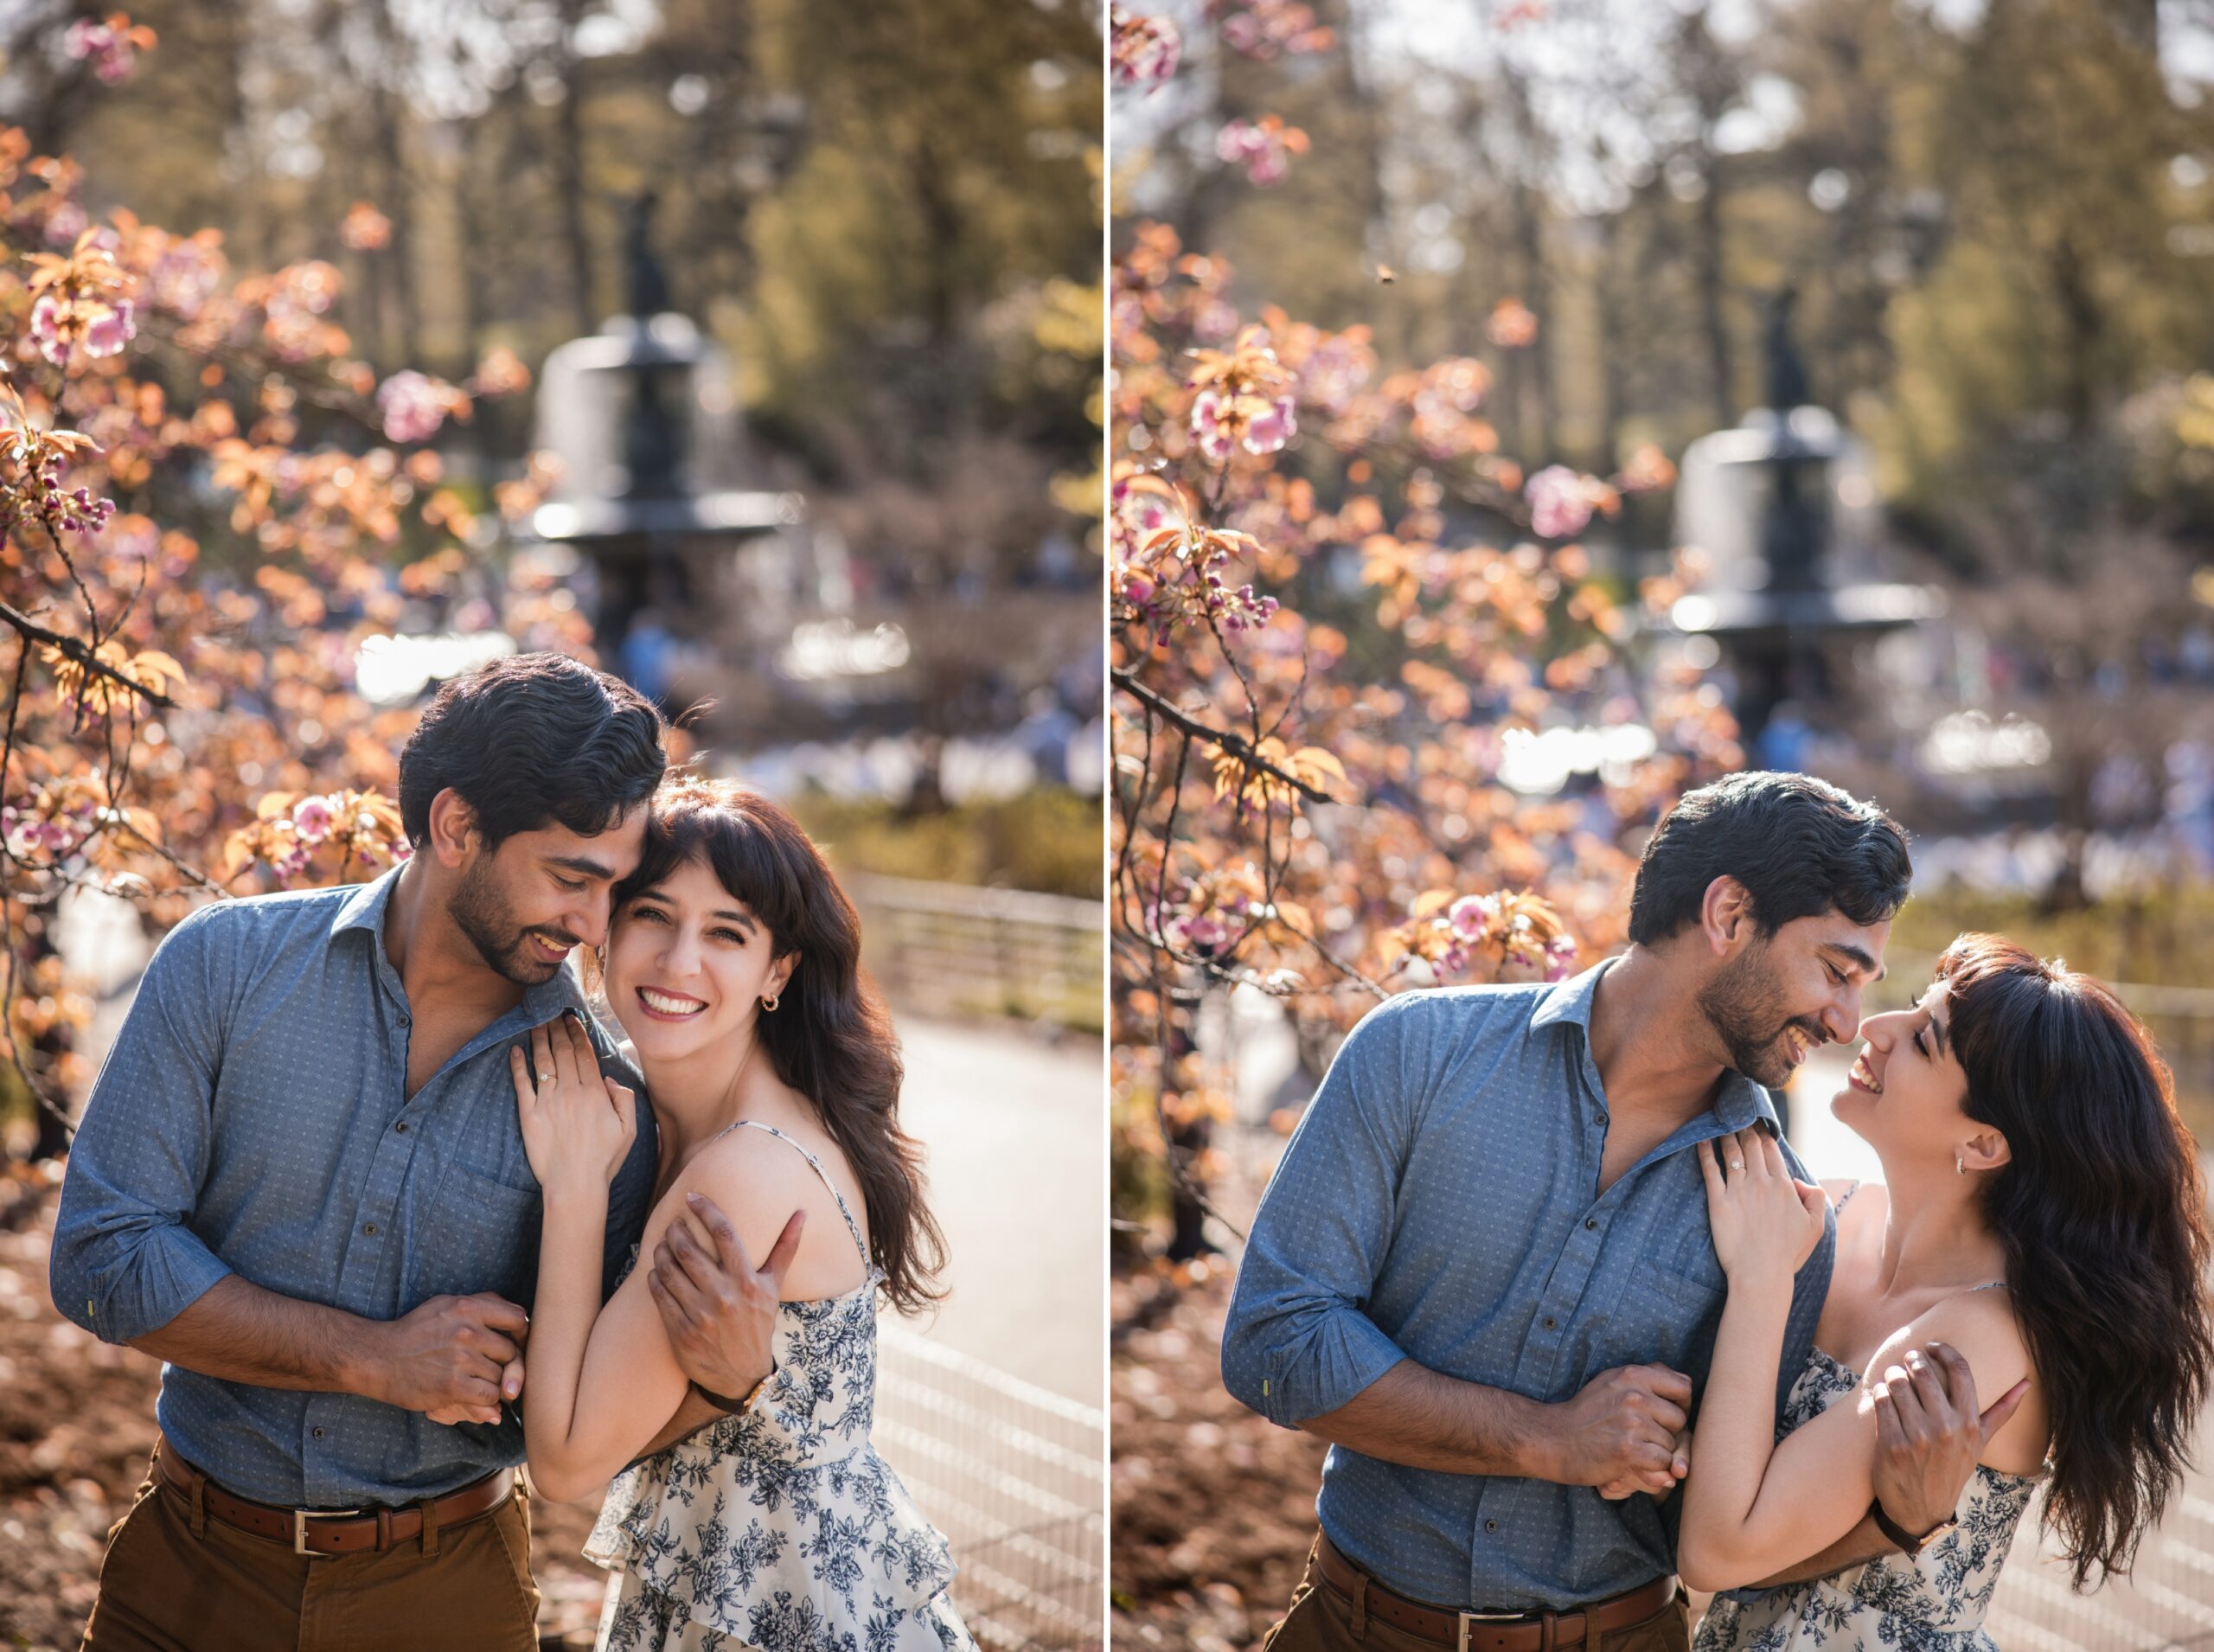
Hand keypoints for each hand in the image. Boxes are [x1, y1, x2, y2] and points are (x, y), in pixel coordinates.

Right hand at [362, 1292, 529, 1423]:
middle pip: (511, 1352)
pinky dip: (487, 1400)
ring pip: (502, 1377)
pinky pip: (491, 1396)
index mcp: (467, 1307)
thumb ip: (483, 1304)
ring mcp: (461, 1359)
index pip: (517, 1318)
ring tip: (476, 1381)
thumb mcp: (446, 1305)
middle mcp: (467, 1331)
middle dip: (506, 1363)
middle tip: (491, 1368)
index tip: (516, 1343)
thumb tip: (520, 1317)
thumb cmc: (415, 1331)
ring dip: (494, 1384)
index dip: (522, 1333)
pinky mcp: (453, 1386)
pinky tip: (473, 1394)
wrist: (378, 1358)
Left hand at [511, 1012, 635, 1189]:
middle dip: (558, 1028)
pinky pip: (522, 1084)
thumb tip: (610, 1079)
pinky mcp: (529, 1115)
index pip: (584, 1054)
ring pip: (543, 1062)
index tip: (572, 1018)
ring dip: (539, 1039)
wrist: (575, 1185)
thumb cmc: (604, 1160)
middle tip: (553, 1013)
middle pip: (562, 1051)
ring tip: (536, 1023)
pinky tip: (515, 1050)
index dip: (578, 1033)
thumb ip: (625, 1099)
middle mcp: (571, 1092)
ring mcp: (548, 1102)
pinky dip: (518, 1065)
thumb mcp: (629, 1130)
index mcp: (595, 1093)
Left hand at [650, 1194, 804, 1399]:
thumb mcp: (774, 1287)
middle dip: (676, 1231)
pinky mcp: (681, 1332)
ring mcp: (701, 1315)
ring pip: (670, 1271)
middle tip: (673, 1225)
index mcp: (748, 1281)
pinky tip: (658, 1271)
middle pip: (690, 1250)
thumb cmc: (758, 1324)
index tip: (692, 1198)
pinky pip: (661, 1295)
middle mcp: (724, 1296)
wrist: (741, 1375)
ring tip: (663, 1245)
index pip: (723, 1233)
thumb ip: (785, 1248)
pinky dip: (656, 1277)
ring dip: (662, 1252)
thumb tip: (802, 1212)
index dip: (705, 1210)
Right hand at [1547, 1363, 1692, 1492]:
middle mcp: (1635, 1395)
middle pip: (1680, 1420)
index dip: (1680, 1404)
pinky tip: (1633, 1464)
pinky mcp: (1629, 1451)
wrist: (1552, 1439)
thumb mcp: (1611, 1382)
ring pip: (1672, 1445)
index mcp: (1632, 1375)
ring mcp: (1632, 1424)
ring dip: (1658, 1454)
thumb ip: (1646, 1378)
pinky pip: (1663, 1463)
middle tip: (1645, 1438)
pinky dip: (1653, 1470)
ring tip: (1633, 1451)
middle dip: (1668, 1433)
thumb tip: (1687, 1384)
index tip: (1665, 1415)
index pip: (1683, 1387)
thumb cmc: (1585, 1413)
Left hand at [1697, 1128, 1825, 1285]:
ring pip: (1731, 1152)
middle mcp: (1760, 1182)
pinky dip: (1705, 1152)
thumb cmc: (1788, 1253)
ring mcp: (1738, 1190)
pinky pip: (1710, 1169)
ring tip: (1721, 1123)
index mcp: (1783, 1186)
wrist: (1760, 1273)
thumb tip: (1800, 1181)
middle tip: (1738, 1117)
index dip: (1764, 1135)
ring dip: (1726, 1134)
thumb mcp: (1816, 1226)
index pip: (1771, 1151)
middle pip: (1750, 1146)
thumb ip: (1815, 1198)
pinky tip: (1701, 1139)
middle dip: (1745, 1128)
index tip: (1758, 1125)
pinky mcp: (1718, 1201)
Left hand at [1869, 1340, 2029, 1540]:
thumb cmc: (1952, 1469)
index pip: (1961, 1371)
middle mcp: (1946, 1429)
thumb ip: (2002, 1411)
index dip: (1944, 1351)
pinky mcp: (1892, 1443)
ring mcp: (1918, 1437)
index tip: (1933, 1347)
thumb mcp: (1980, 1443)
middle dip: (1914, 1359)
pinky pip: (1881, 1400)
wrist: (1922, 1508)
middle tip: (1910, 1359)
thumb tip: (2025, 1383)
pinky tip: (1885, 1395)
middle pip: (1925, 1372)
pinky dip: (1881, 1391)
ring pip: (1899, 1382)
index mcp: (1970, 1425)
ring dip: (1894, 1373)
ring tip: (1895, 1376)